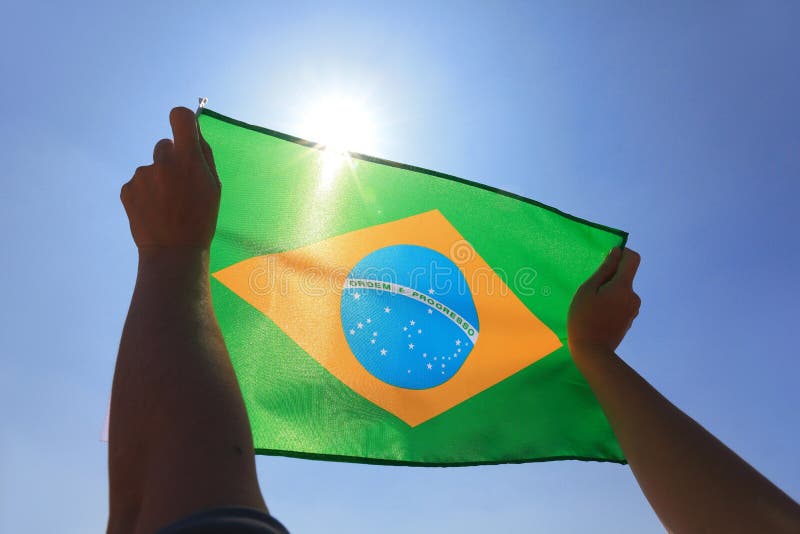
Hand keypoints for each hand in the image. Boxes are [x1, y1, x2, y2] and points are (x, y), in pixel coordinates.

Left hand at [121, 107, 219, 251]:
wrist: (173, 251)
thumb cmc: (200, 218)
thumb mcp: (214, 187)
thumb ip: (204, 155)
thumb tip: (195, 132)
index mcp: (188, 159)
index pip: (180, 116)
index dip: (182, 121)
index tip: (183, 132)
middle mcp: (163, 162)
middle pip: (164, 145)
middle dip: (171, 159)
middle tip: (178, 186)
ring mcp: (142, 175)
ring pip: (151, 167)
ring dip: (158, 179)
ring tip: (167, 205)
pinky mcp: (127, 188)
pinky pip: (138, 182)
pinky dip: (145, 193)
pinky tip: (154, 211)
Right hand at [568, 247, 640, 352]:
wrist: (592, 352)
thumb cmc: (584, 318)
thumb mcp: (588, 290)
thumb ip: (604, 270)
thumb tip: (617, 252)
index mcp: (624, 286)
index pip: (633, 258)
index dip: (621, 255)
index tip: (606, 263)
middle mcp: (634, 296)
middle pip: (625, 277)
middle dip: (610, 279)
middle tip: (591, 293)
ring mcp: (633, 309)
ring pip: (622, 291)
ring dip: (610, 293)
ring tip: (593, 307)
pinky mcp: (629, 320)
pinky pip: (622, 304)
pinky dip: (612, 305)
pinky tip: (598, 317)